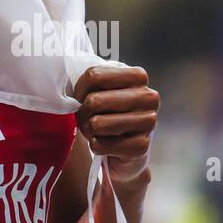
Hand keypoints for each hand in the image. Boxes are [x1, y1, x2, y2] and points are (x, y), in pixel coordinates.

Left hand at [72, 65, 158, 184]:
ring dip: (90, 130)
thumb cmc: (110, 113)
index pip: (94, 75)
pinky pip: (100, 145)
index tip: (81, 97)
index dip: (80, 90)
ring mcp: (148, 121)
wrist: (125, 146)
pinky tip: (106, 143)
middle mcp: (148, 97)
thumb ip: (91, 84)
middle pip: (94, 100)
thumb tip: (73, 98)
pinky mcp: (142, 145)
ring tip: (98, 130)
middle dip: (84, 112)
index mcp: (138, 76)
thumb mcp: (102, 90)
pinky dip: (96, 146)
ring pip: (97, 124)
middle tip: (89, 117)